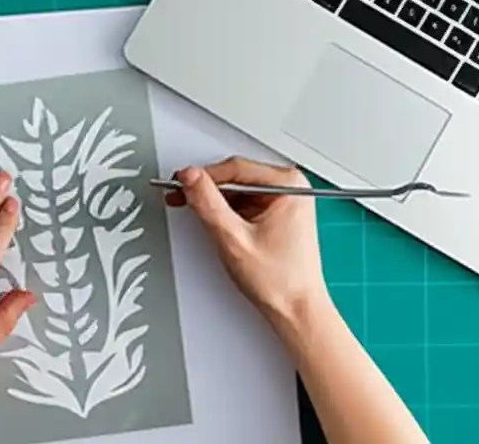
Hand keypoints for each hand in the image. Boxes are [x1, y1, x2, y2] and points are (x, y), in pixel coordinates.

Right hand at [166, 157, 328, 325]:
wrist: (297, 309)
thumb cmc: (281, 281)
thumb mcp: (234, 238)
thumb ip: (208, 203)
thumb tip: (191, 178)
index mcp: (289, 185)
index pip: (235, 168)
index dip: (202, 176)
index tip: (180, 183)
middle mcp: (292, 187)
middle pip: (236, 177)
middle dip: (208, 190)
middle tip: (183, 198)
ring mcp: (287, 200)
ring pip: (239, 191)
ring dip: (217, 203)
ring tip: (202, 218)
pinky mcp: (279, 213)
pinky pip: (246, 204)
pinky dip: (228, 213)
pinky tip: (218, 226)